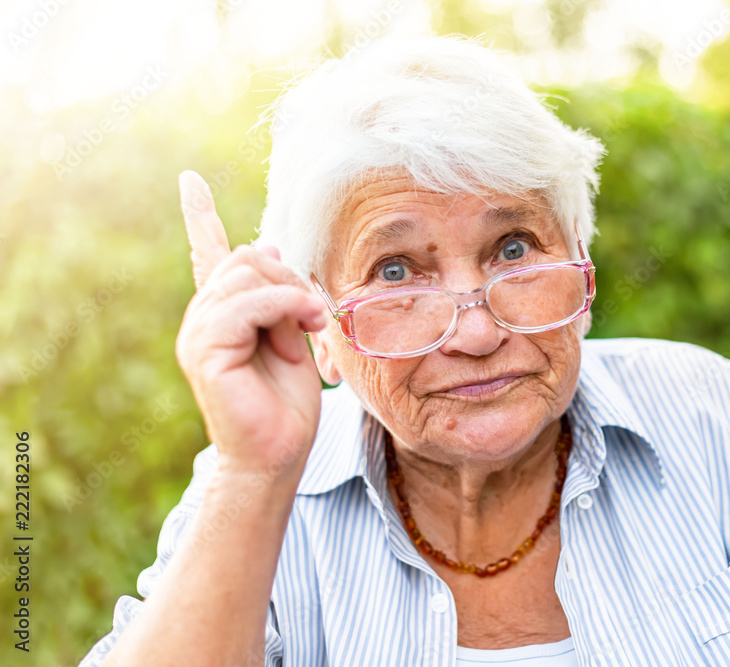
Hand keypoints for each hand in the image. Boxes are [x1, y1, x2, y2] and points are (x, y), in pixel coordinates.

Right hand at [174, 170, 327, 485]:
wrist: (278, 454)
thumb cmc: (288, 403)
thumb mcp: (293, 335)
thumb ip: (280, 295)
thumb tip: (264, 245)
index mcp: (224, 313)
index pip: (207, 254)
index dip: (199, 216)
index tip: (190, 180)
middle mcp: (204, 318)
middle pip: (246, 256)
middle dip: (289, 278)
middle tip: (312, 317)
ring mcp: (199, 333)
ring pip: (247, 273)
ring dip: (291, 295)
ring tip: (310, 327)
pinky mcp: (204, 350)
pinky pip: (246, 304)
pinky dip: (283, 308)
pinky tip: (302, 328)